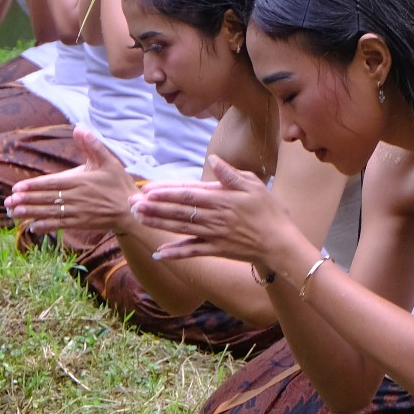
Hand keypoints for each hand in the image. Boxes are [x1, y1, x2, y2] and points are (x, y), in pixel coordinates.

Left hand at [3, 129, 137, 235]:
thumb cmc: (118, 183)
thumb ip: (92, 145)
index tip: (17, 187)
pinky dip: (46, 225)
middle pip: (47, 199)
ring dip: (31, 213)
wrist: (130, 209)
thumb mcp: (109, 161)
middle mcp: (76, 197)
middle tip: (9, 202)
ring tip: (14, 213)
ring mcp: (78, 212)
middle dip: (26, 200)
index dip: (33, 186)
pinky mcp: (81, 223)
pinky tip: (32, 226)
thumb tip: (80, 128)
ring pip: (50, 213)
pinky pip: (60, 224)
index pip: (52, 183)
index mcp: (80, 181)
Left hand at [129, 156, 301, 268]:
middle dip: (154, 207)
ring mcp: (213, 235)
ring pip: (180, 229)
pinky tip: (159, 253)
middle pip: (178, 211)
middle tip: (133, 204)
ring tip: (139, 219)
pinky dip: (175, 253)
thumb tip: (213, 160)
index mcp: (220, 199)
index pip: (187, 194)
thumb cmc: (269, 211)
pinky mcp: (215, 250)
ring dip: (158, 224)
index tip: (148, 189)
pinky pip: (192, 251)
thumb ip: (230, 174)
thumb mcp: (254, 185)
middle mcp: (213, 217)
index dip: (166, 192)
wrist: (279, 243)